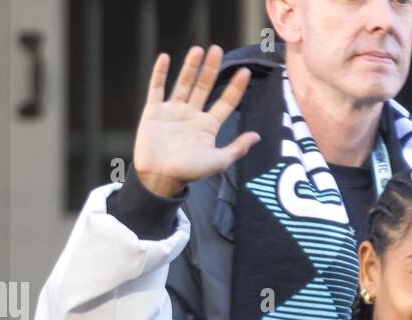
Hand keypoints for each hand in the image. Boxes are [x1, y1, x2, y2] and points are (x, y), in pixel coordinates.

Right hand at [133, 44, 261, 197]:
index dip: (235, 87)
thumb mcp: (218, 161)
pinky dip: (159, 73)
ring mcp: (172, 112)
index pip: (225, 102)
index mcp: (207, 126)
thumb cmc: (189, 172)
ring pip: (183, 83)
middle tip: (218, 49)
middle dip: (211, 69)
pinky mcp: (153, 111)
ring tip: (198, 49)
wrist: (159, 177)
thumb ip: (237, 147)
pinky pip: (156, 88)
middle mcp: (191, 116)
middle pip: (204, 86)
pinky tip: (165, 58)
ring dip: (190, 66)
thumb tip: (257, 136)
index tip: (245, 71)